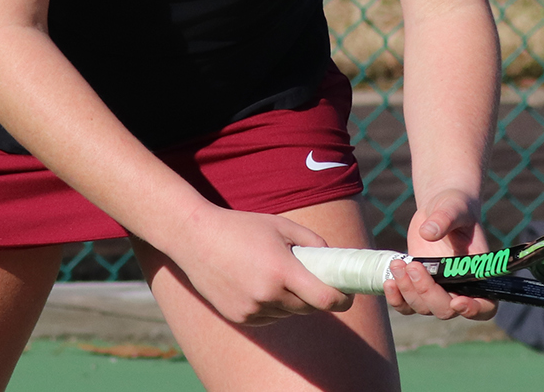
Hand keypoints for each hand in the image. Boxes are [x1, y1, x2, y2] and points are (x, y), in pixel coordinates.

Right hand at [150, 206, 355, 326]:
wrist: (196, 238)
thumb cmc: (241, 227)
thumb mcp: (281, 225)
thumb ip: (313, 242)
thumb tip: (334, 260)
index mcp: (281, 270)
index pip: (324, 299)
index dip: (342, 300)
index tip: (347, 295)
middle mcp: (267, 295)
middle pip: (309, 308)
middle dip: (317, 296)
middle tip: (315, 278)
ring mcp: (252, 310)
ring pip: (288, 313)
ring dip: (292, 300)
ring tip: (275, 273)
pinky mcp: (240, 318)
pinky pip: (269, 317)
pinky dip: (272, 305)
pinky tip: (257, 283)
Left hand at [385, 189, 497, 320]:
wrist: (438, 207)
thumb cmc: (455, 206)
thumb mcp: (454, 207)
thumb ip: (445, 219)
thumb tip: (428, 233)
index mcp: (477, 273)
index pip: (485, 305)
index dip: (474, 310)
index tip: (457, 301)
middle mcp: (459, 287)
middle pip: (446, 309)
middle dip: (427, 292)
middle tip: (413, 266)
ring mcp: (438, 289)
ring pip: (423, 308)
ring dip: (408, 291)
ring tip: (397, 264)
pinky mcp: (418, 286)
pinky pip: (406, 305)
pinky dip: (396, 298)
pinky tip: (390, 280)